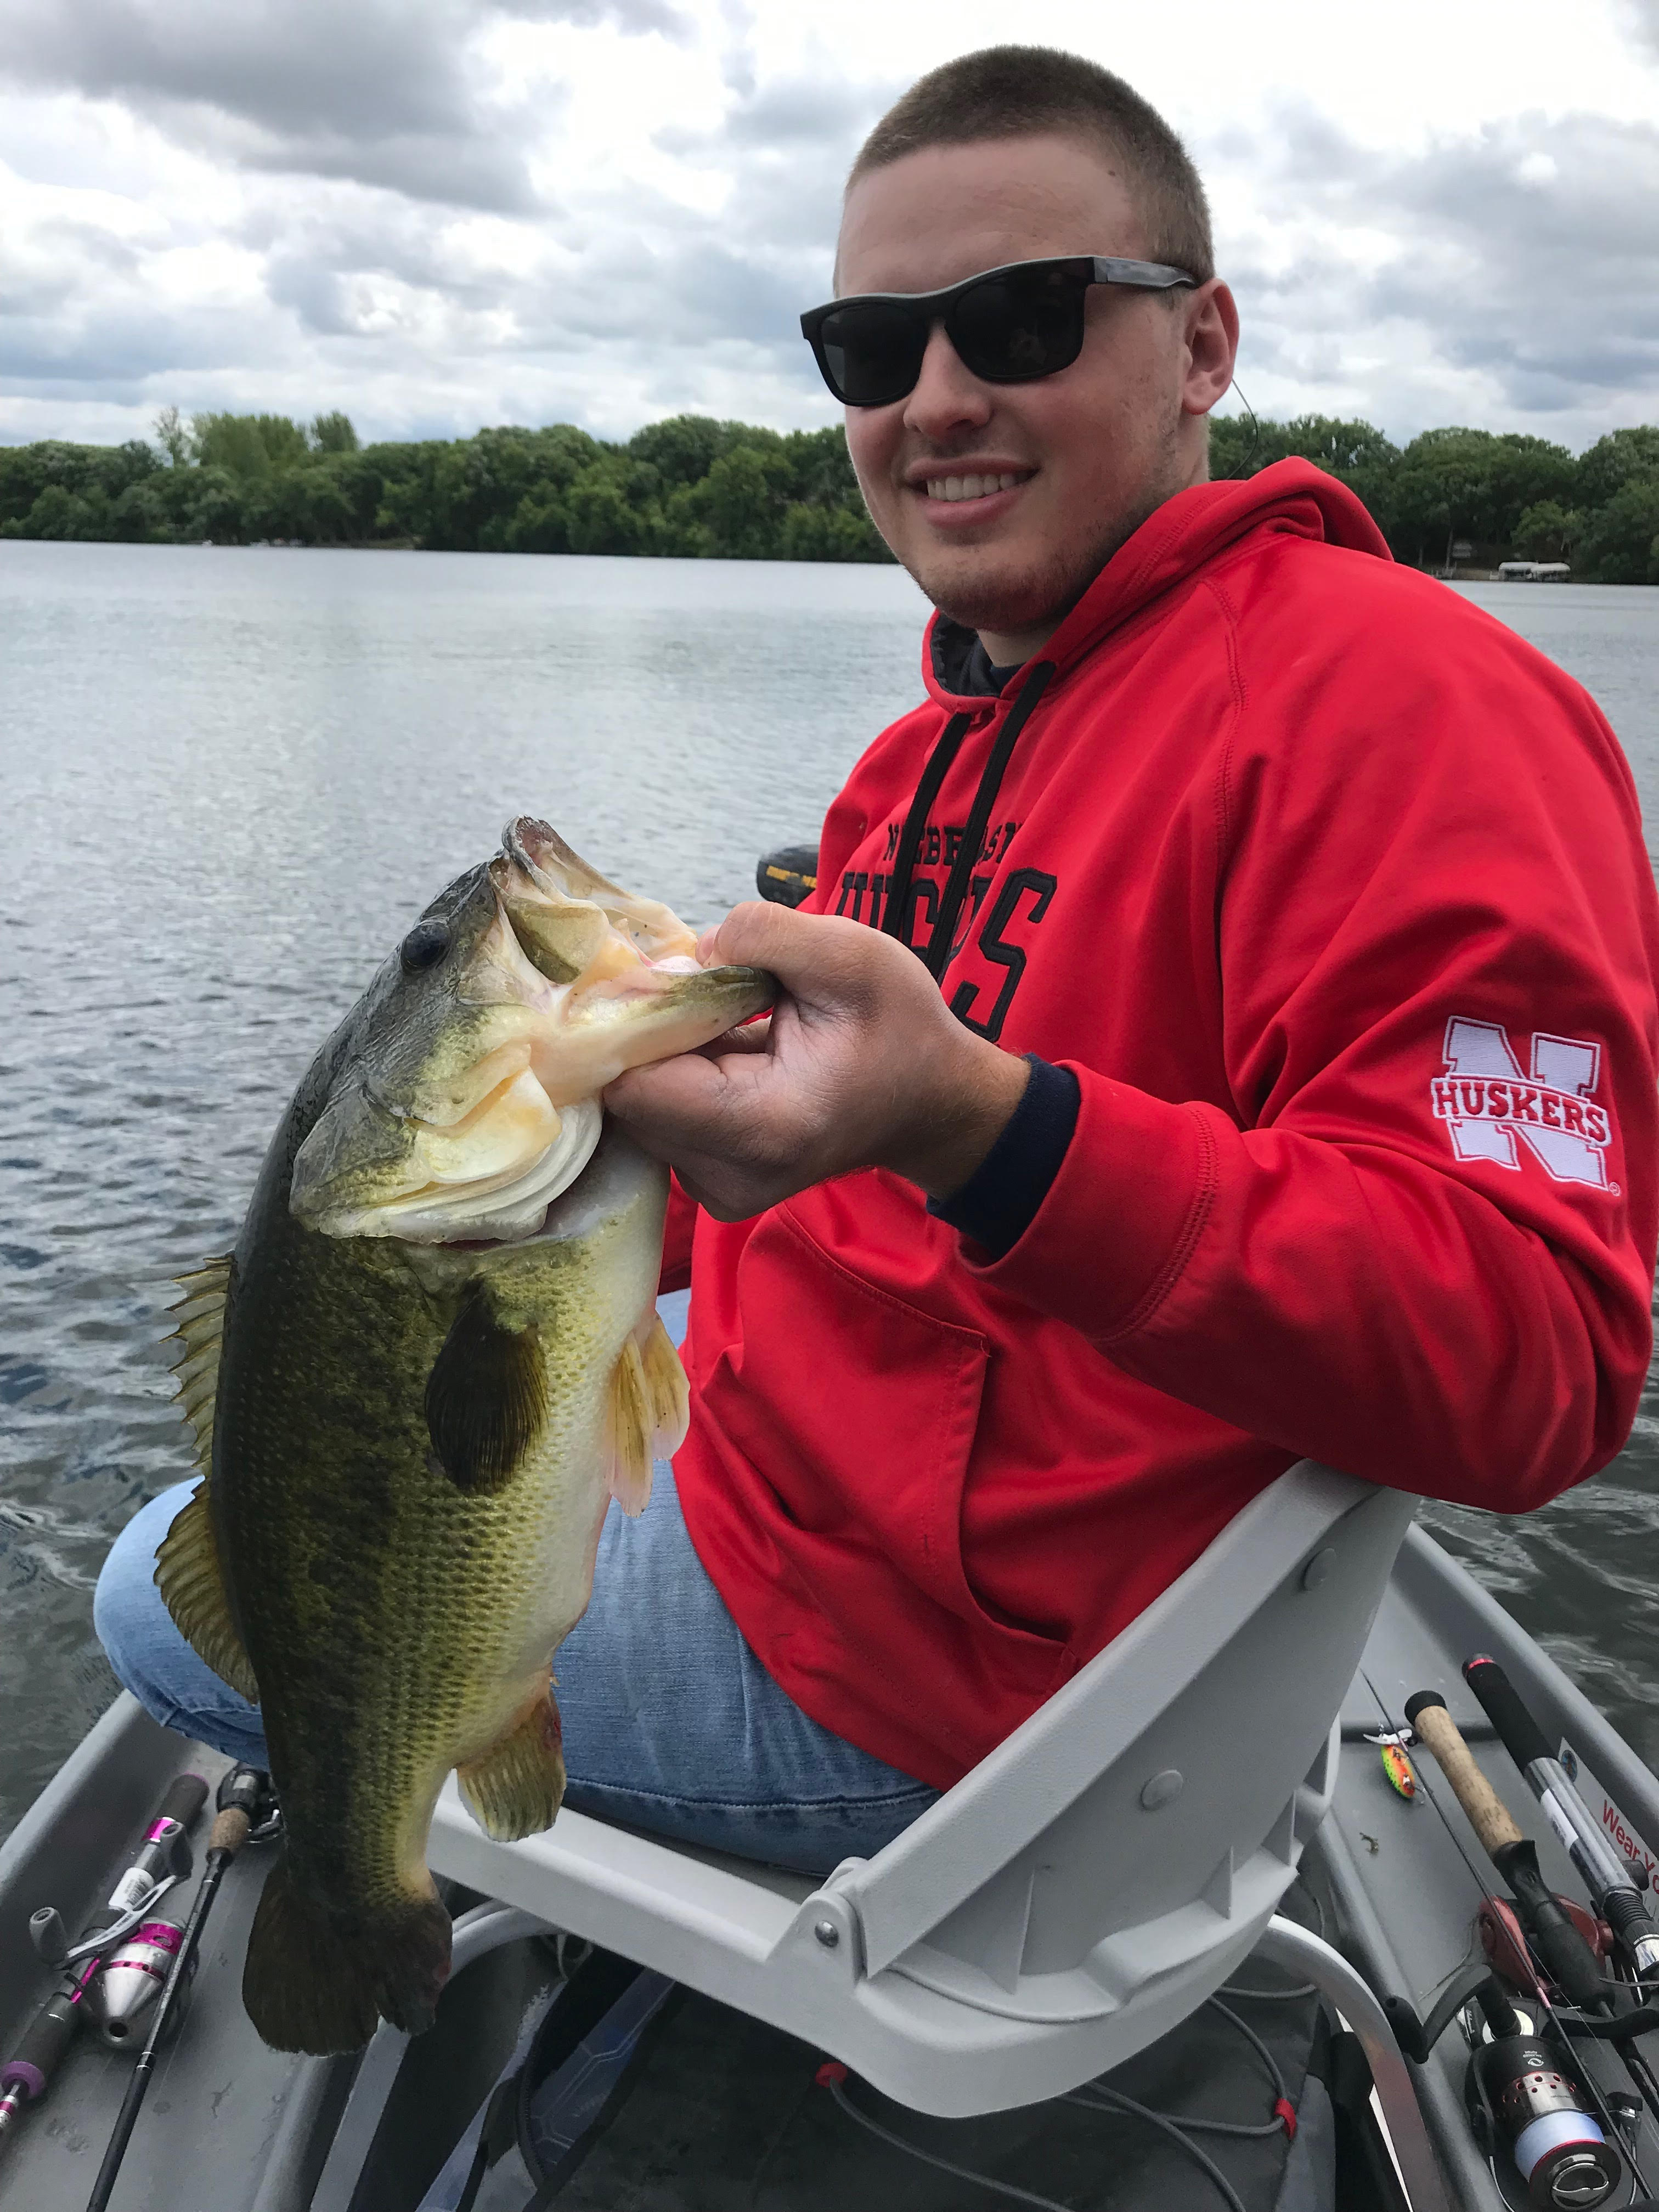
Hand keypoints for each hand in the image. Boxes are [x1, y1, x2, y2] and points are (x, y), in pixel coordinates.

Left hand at [603, 902, 1030, 1220]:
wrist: (931, 1102)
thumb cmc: (899, 1028)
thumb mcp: (852, 955)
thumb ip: (763, 934)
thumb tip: (681, 954)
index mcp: (763, 1129)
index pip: (635, 1086)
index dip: (637, 1022)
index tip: (673, 977)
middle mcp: (727, 1178)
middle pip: (629, 1097)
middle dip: (653, 1033)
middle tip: (710, 992)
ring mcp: (714, 1190)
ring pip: (637, 1107)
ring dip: (666, 1053)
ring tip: (730, 1024)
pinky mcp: (707, 1182)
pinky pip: (656, 1118)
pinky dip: (678, 1075)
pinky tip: (726, 1051)